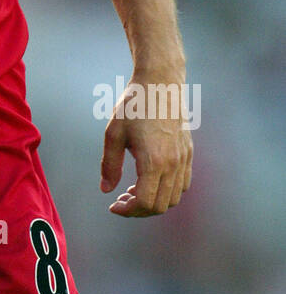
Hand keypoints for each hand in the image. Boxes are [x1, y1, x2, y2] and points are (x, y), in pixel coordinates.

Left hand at [100, 72, 192, 215]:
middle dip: (139, 209)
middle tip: (120, 199)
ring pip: (174, 198)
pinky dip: (168, 191)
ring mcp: (184, 158)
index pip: (145, 202)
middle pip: (161, 206)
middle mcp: (173, 164)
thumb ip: (110, 165)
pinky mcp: (188, 152)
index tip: (113, 205)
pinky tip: (150, 180)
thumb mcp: (113, 134)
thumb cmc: (134, 105)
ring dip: (154, 202)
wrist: (160, 82)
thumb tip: (106, 190)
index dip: (128, 210)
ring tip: (133, 191)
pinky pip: (183, 184)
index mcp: (154, 161)